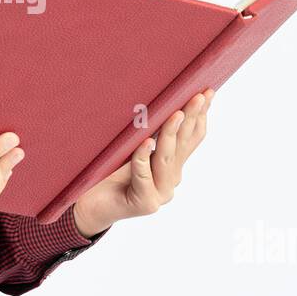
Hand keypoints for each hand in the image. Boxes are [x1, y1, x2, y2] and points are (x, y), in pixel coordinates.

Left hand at [73, 88, 215, 236]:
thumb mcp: (131, 146)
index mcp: (172, 165)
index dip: (201, 116)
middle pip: (182, 145)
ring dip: (171, 133)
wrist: (88, 203)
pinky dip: (143, 157)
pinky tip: (146, 142)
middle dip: (191, 117)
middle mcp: (170, 180)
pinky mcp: (145, 203)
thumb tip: (156, 97)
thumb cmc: (107, 171)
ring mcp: (160, 193)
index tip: (208, 92)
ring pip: (166, 158)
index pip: (192, 138)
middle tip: (199, 96)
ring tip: (177, 113)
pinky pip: (143, 174)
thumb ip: (147, 132)